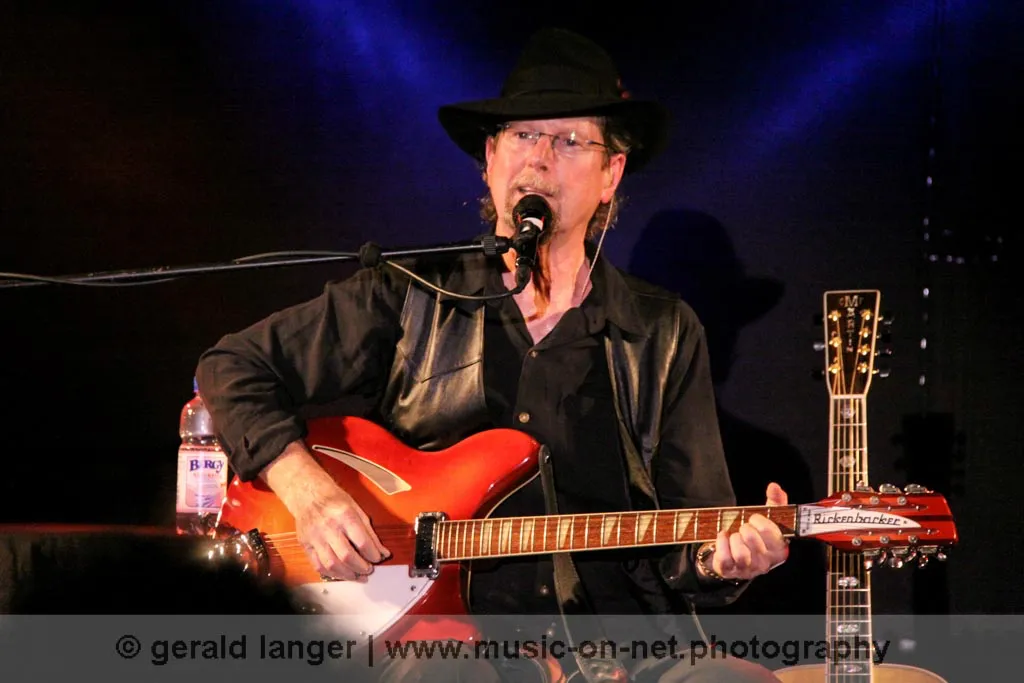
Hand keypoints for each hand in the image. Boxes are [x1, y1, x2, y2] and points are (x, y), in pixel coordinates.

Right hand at [262, 441, 389, 581]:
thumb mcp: (357, 509)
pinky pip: (318, 565)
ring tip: (357, 575)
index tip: (378, 558)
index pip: (362, 542)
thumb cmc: (335, 500)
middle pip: (347, 556)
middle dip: (361, 567)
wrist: (308, 494)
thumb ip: (370, 532)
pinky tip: (342, 573)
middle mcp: (329, 527)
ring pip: (332, 564)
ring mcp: (315, 537)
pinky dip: (332, 573)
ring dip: (348, 574)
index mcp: (345, 515)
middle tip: (369, 569)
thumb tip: (383, 553)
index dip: (373, 555)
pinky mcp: (305, 544)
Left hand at [701, 482, 789, 581]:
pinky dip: (721, 543)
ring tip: (734, 535)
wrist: (734, 553)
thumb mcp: (767, 518)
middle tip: (743, 526)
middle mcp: (765, 563)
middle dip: (745, 528)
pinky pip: (725, 558)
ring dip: (734, 538)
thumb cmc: (755, 533)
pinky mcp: (730, 571)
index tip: (754, 518)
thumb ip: (774, 501)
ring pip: (741, 554)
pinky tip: (723, 536)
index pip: (774, 536)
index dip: (761, 522)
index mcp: (779, 550)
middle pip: (754, 541)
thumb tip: (774, 487)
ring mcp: (748, 569)